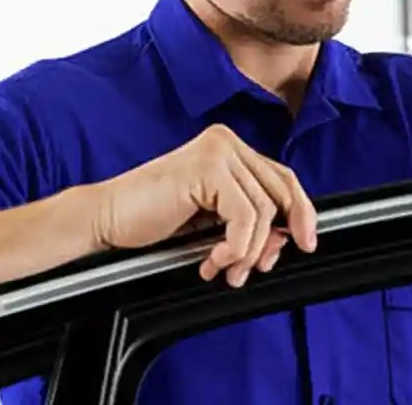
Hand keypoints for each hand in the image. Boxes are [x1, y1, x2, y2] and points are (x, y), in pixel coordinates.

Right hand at [87, 124, 316, 286]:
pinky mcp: (208, 168)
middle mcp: (227, 142)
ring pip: (264, 210)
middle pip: (282, 190)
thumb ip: (250, 223)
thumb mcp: (213, 222)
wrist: (106, 220)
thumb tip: (288, 238)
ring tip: (224, 269)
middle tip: (255, 268)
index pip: (282, 178)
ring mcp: (218, 151)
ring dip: (247, 251)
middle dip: (278, 236)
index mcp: (230, 149)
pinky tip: (212, 260)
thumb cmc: (153, 222)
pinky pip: (245, 217)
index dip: (301, 212)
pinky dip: (235, 247)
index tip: (305, 243)